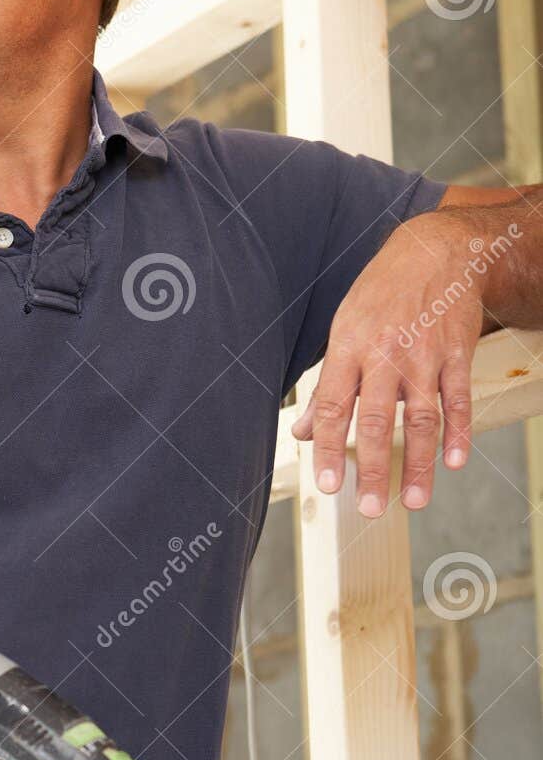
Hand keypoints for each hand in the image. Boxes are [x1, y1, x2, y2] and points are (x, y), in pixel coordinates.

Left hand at [291, 213, 482, 515]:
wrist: (436, 251)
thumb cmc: (382, 294)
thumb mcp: (343, 328)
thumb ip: (326, 384)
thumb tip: (301, 431)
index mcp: (349, 348)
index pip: (332, 406)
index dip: (327, 447)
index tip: (327, 484)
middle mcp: (385, 354)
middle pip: (375, 420)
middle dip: (371, 468)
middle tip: (370, 508)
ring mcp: (424, 355)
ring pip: (421, 418)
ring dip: (418, 464)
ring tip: (413, 501)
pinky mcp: (457, 354)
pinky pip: (458, 400)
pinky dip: (458, 433)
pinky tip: (454, 462)